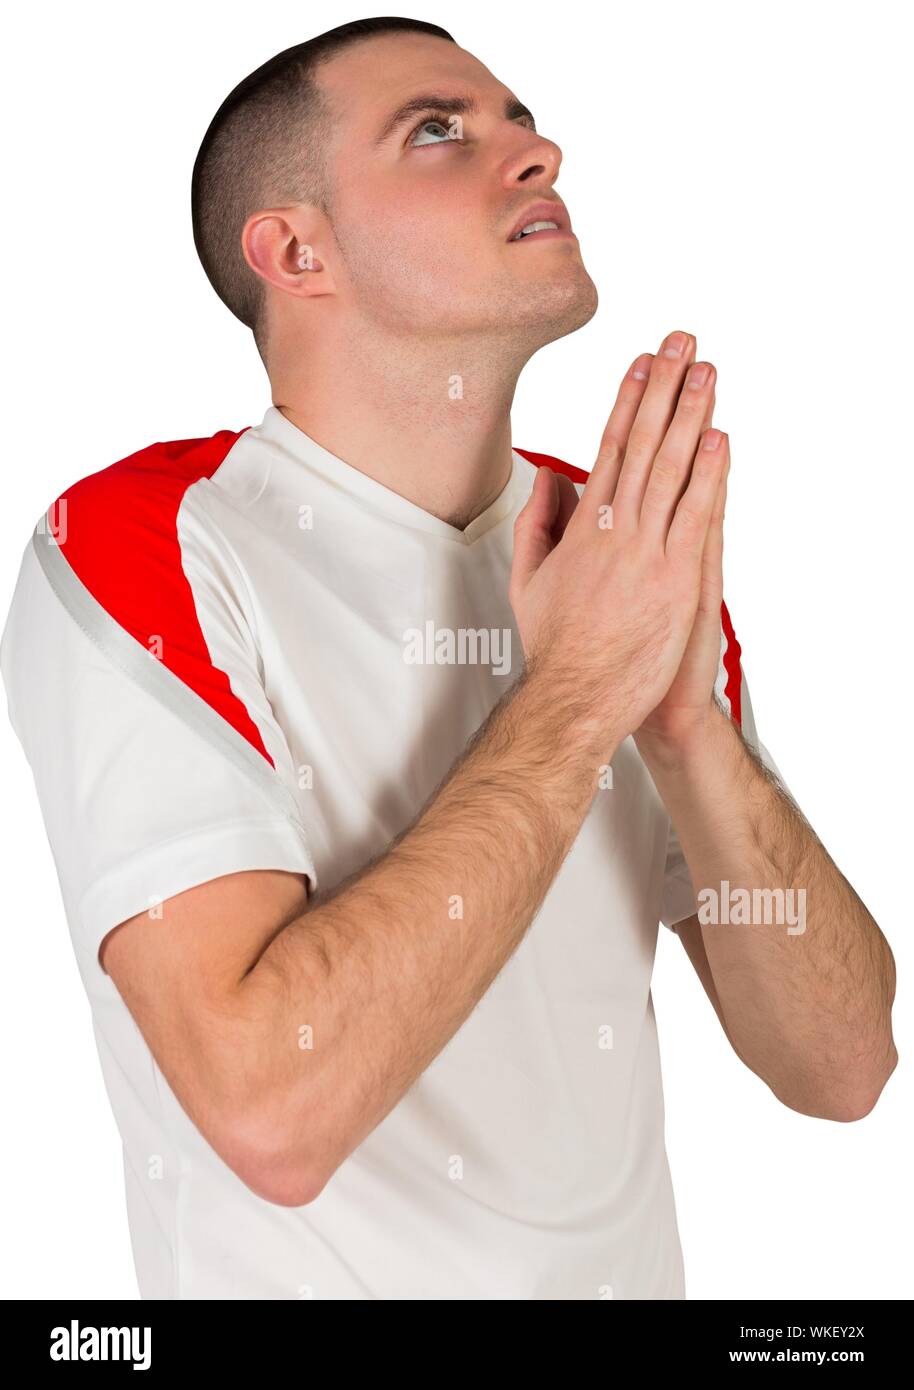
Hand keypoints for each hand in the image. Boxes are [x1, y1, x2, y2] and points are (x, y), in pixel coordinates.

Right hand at [509, 329, 725, 759]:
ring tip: (706, 372)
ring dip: (691, 415)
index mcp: (581, 528)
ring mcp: (648, 551)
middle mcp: (616, 530)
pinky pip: (695, 515)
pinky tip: (719, 437)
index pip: (609, 448)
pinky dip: (708, 474)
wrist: (576, 696)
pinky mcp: (676, 578)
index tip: (641, 364)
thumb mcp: (527, 581)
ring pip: (672, 469)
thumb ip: (536, 525)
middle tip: (682, 344)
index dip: (627, 401)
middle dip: (664, 388)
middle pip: (644, 443)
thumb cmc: (554, 648)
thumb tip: (547, 480)